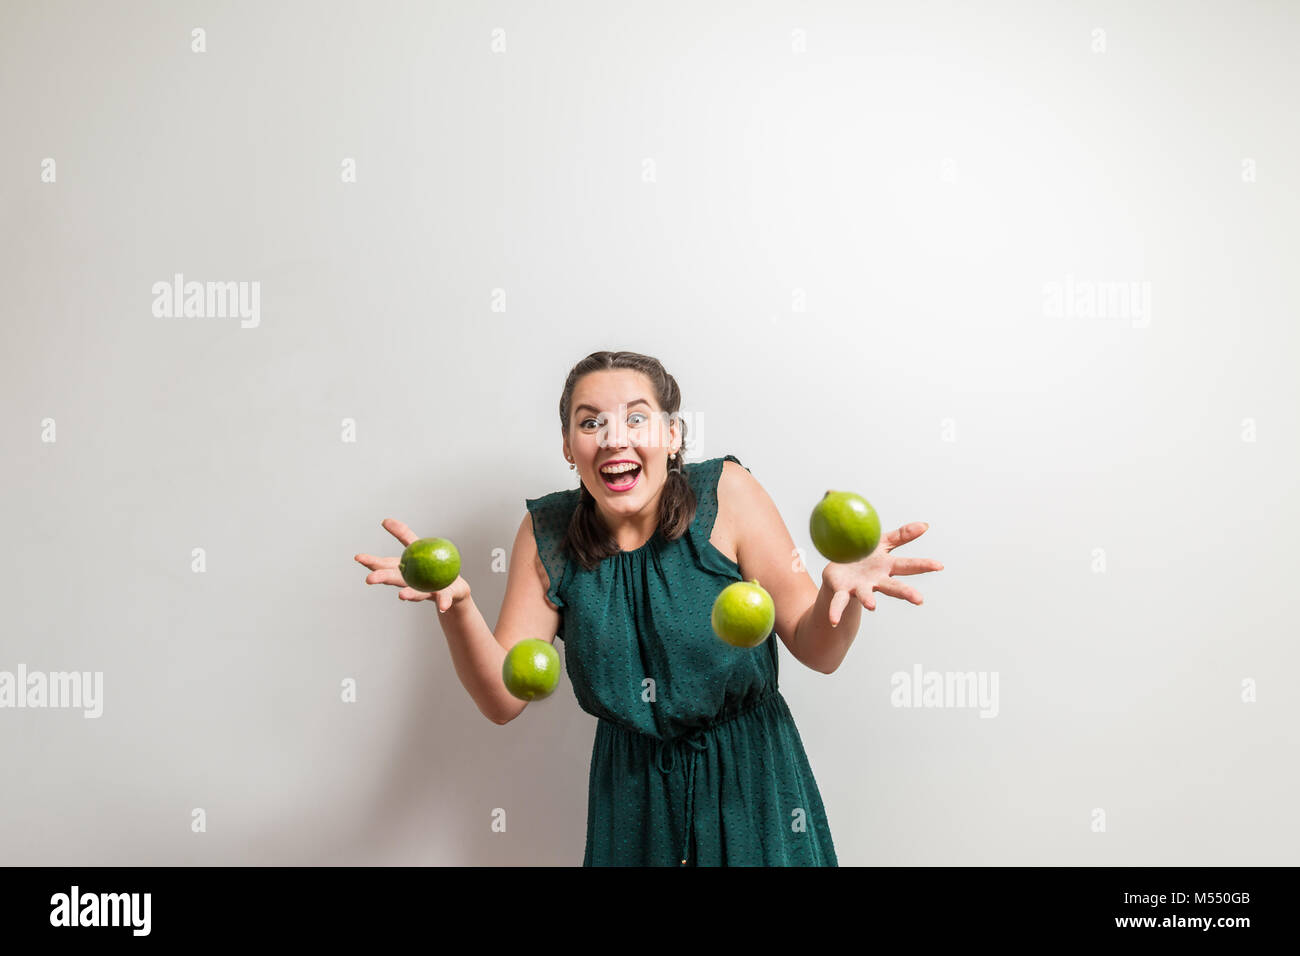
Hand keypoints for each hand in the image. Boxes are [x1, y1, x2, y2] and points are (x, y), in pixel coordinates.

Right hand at [355, 518, 470, 612]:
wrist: (453, 590)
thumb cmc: (431, 566)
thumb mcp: (418, 546)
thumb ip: (403, 534)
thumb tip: (384, 520)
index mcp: (404, 569)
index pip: (385, 564)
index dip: (371, 561)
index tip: (357, 558)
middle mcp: (411, 582)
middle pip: (395, 579)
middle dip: (383, 579)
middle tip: (369, 579)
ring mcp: (425, 590)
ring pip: (416, 592)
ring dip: (409, 594)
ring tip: (402, 595)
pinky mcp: (443, 595)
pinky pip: (444, 598)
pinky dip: (443, 601)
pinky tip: (442, 605)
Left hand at [822, 521, 942, 625]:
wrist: (839, 569)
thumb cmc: (864, 554)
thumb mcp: (881, 541)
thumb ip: (901, 535)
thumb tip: (923, 524)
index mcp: (886, 565)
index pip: (908, 564)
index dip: (924, 565)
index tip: (940, 566)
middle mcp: (877, 580)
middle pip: (894, 587)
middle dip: (906, 593)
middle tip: (919, 600)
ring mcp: (861, 588)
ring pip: (867, 595)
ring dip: (869, 600)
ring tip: (872, 606)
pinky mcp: (843, 592)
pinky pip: (839, 602)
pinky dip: (836, 612)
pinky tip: (833, 621)